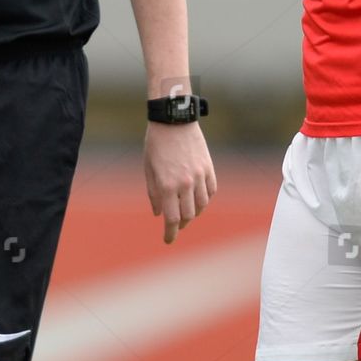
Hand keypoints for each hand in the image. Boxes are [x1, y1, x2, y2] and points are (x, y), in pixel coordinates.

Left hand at [144, 123, 216, 243]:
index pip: (171, 219)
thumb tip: (158, 214)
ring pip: (202, 205)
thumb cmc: (156, 144)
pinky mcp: (208, 167)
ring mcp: (199, 175)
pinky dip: (205, 198)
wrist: (174, 120)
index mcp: (167, 185)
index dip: (170, 233)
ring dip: (194, 212)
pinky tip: (198, 198)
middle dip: (181, 224)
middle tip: (176, 225)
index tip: (168, 240)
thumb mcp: (149, 170)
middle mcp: (185, 183)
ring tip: (187, 212)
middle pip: (188, 215)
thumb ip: (153, 194)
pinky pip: (211, 191)